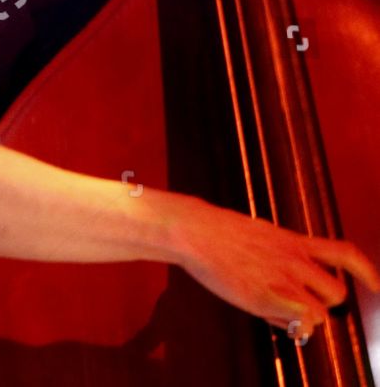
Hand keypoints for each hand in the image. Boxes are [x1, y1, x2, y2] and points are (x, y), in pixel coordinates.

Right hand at [166, 194, 379, 336]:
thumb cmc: (219, 232)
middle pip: (336, 292)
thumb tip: (293, 273)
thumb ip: (284, 255)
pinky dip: (295, 327)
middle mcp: (296, 260)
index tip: (376, 285)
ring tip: (281, 309)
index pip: (344, 255)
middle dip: (322, 300)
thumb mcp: (261, 235)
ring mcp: (283, 279)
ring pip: (322, 312)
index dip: (366, 272)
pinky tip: (277, 318)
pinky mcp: (267, 297)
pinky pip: (302, 323)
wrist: (195, 231)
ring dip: (307, 315)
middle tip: (299, 300)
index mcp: (294, 241)